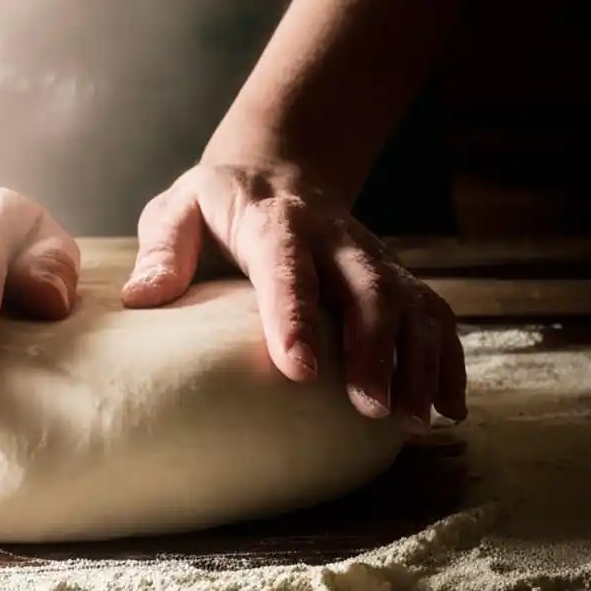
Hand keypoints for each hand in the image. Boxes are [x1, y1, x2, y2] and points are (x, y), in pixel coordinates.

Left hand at [122, 156, 465, 432]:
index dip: (295, 316)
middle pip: (366, 286)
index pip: (286, 265)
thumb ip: (161, 250)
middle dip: (373, 348)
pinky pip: (433, 314)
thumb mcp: (177, 210)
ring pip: (410, 302)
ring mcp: (371, 256)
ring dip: (419, 361)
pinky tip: (448, 409)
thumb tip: (142, 298)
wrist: (278, 169)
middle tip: (370, 409)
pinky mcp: (395, 276)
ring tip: (416, 422)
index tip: (299, 370)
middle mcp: (334, 235)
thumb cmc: (217, 205)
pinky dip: (447, 359)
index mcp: (272, 219)